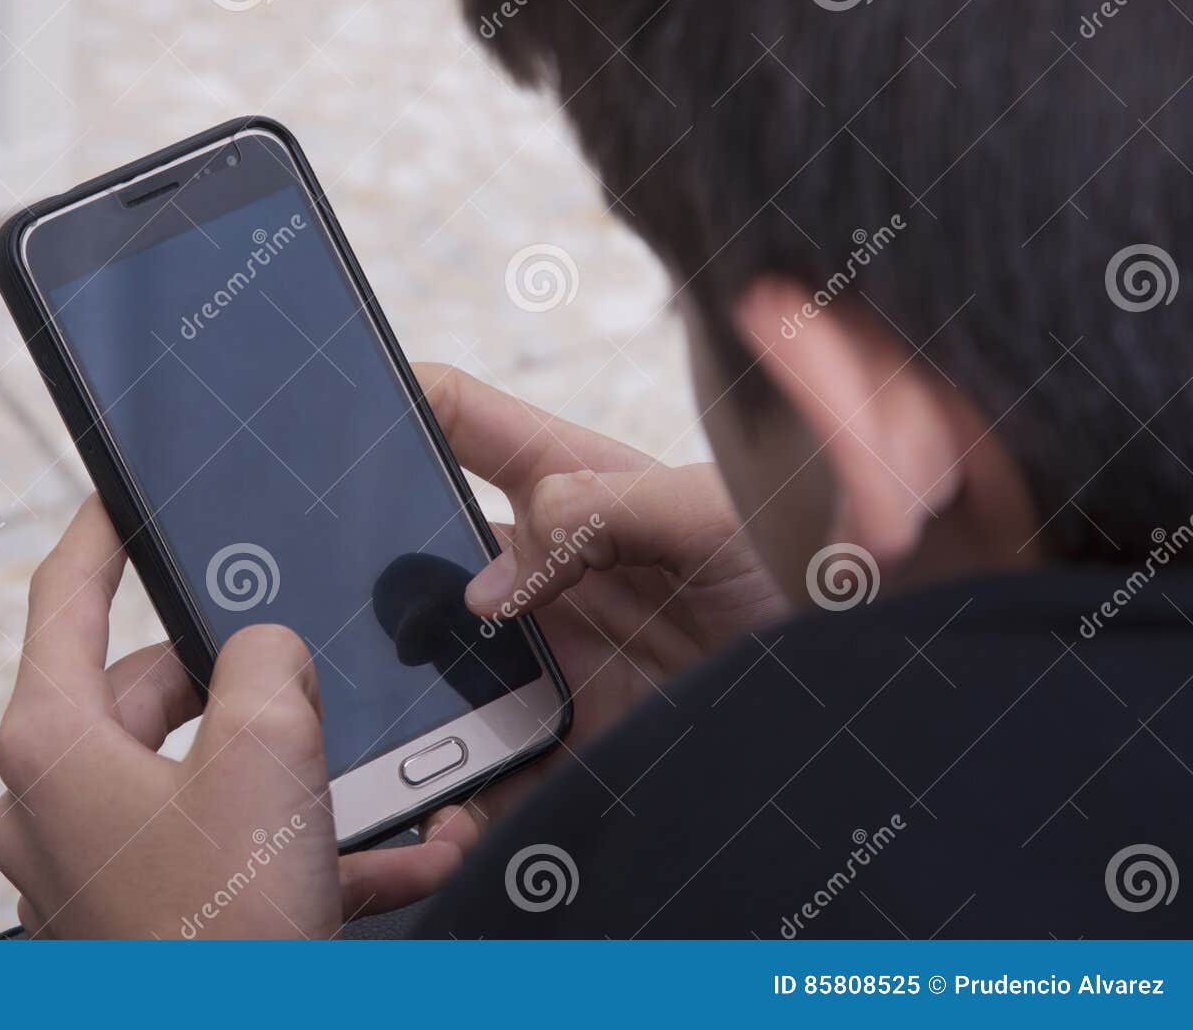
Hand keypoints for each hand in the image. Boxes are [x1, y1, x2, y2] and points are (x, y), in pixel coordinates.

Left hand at [0, 497, 459, 936]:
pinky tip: (378, 857)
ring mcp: (87, 865)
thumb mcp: (266, 755)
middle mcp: (51, 801)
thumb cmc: (224, 935)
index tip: (123, 496)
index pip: (62, 598)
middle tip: (311, 687)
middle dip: (241, 687)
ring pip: (195, 776)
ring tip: (372, 785)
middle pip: (148, 692)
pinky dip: (282, 843)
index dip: (98, 533)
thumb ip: (262, 662)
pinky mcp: (131, 915)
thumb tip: (261, 652)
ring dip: (285, 776)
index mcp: (52, 743)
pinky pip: (210, 848)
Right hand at [344, 364, 785, 897]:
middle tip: (323, 588)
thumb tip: (489, 580)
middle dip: (369, 565)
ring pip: (440, 667)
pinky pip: (490, 769)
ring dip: (404, 689)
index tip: (334, 404)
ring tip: (371, 712)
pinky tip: (446, 806)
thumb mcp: (716, 509)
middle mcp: (546, 569)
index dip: (392, 397)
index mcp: (571, 481)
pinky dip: (456, 793)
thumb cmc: (813, 568)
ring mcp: (552, 656)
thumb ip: (602, 508)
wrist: (879, 700)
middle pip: (424, 552)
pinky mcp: (571, 743)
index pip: (459, 418)